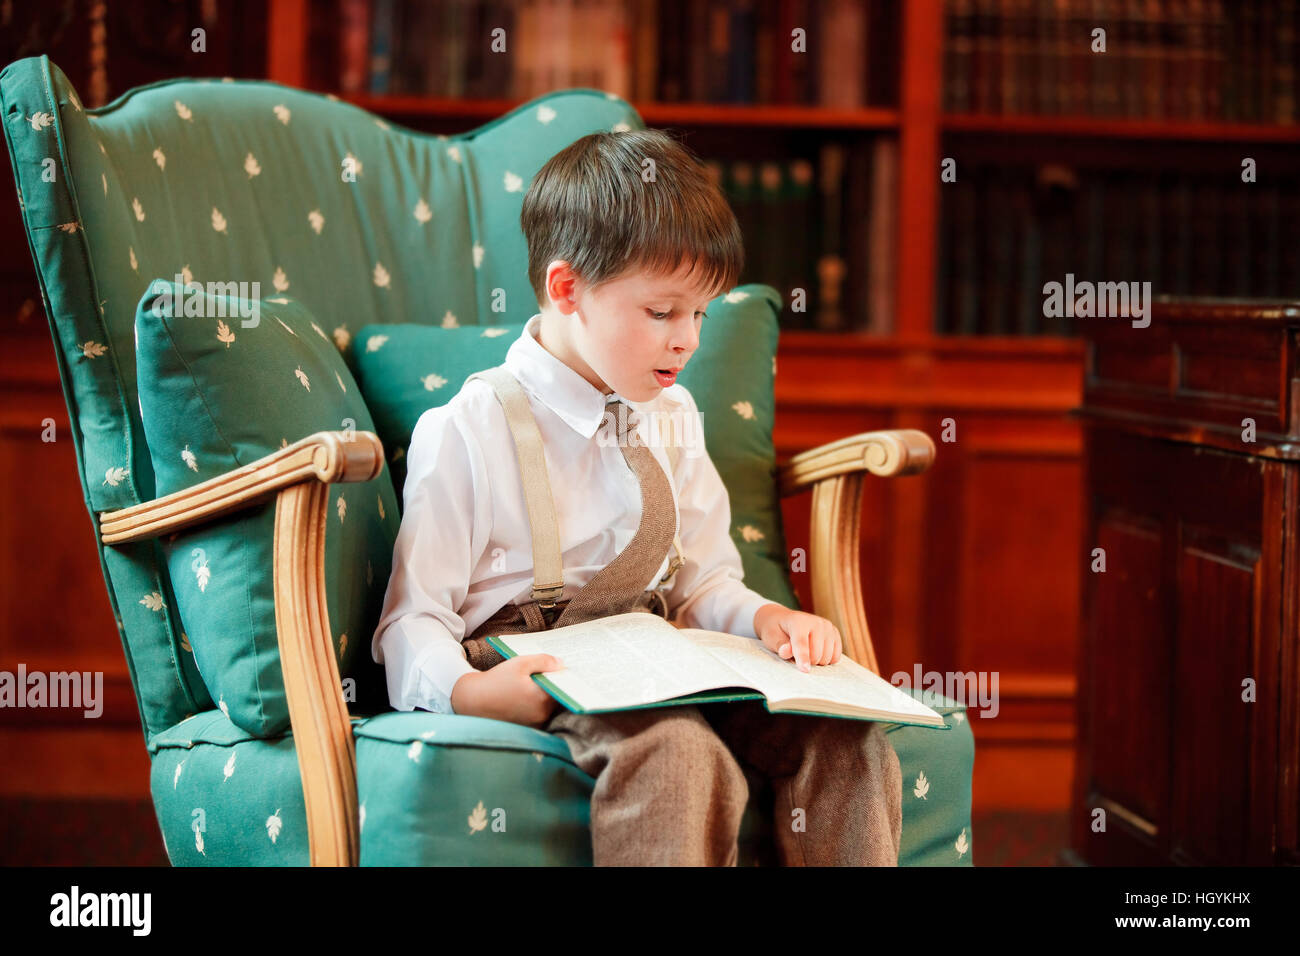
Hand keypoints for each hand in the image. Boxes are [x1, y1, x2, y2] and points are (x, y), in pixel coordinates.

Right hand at [450, 653, 565, 726]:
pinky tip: (531, 695)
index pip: (564, 687)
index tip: (571, 671)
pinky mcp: (527, 728)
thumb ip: (543, 662)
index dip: (567, 679)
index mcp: (541, 697)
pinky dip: (538, 705)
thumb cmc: (495, 680)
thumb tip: (562, 664)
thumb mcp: (519, 664)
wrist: (471, 701)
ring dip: (547, 696)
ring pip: (549, 707)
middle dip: (556, 686)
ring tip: (542, 683)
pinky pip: (539, 714)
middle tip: (558, 674)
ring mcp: (534, 723)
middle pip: (557, 698)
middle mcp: (541, 713)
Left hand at [753, 604, 841, 672]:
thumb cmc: (776, 631)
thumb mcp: (771, 638)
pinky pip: (836, 656)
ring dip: (817, 661)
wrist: (783, 620)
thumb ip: (779, 646)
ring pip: (827, 657)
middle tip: (796, 656)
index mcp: (799, 621)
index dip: (803, 658)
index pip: (802, 643)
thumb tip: (786, 651)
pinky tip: (817, 653)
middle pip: (816, 654)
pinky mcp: (834, 633)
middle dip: (806, 661)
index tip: (805, 670)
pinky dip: (827, 659)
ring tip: (806, 653)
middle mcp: (816, 622)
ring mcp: (827, 627)